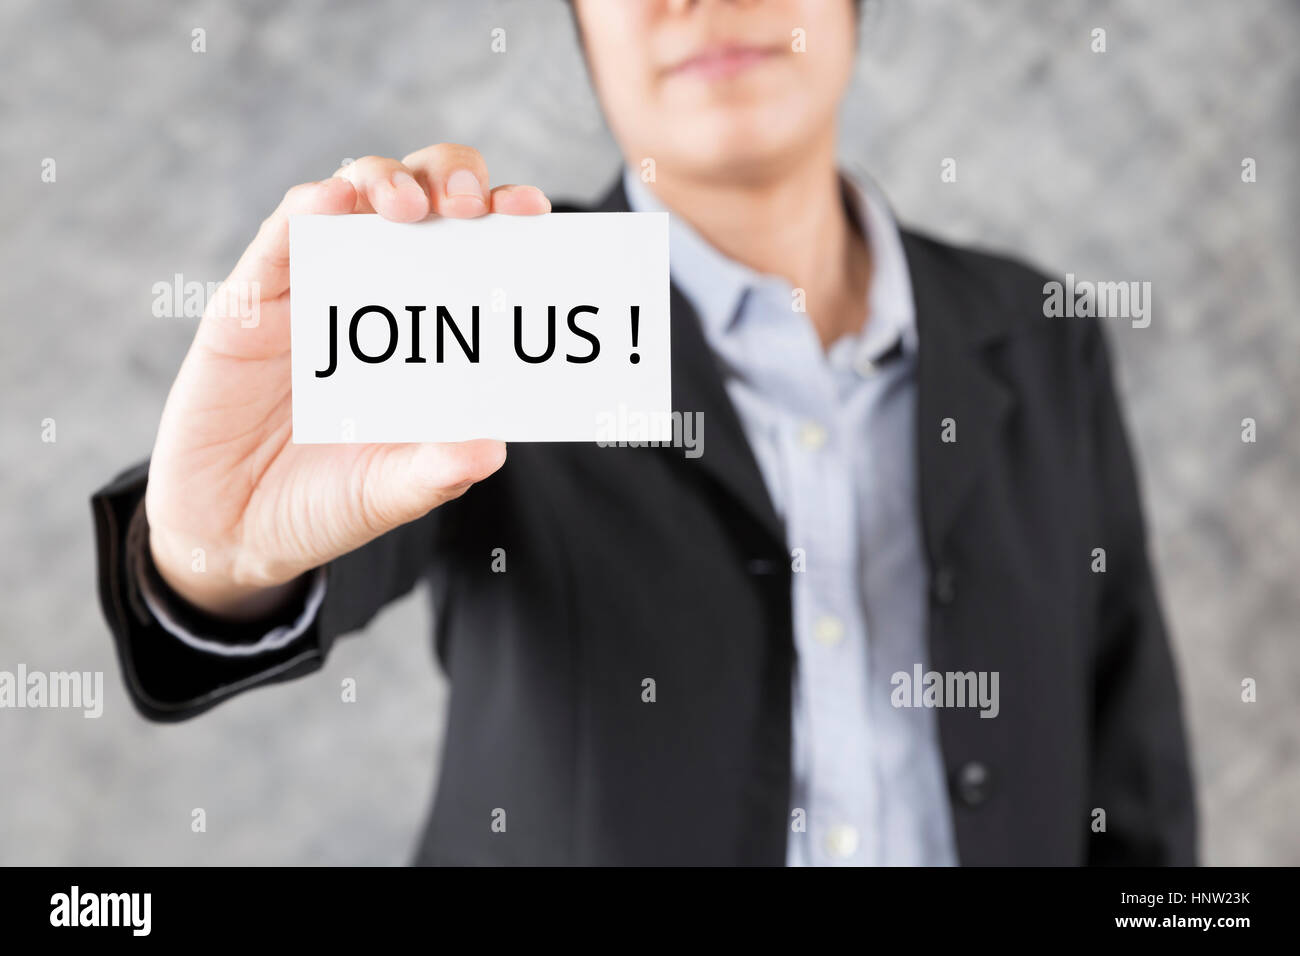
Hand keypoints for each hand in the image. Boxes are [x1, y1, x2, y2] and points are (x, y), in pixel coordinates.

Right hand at [145, 145, 549, 617]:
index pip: (474, 249)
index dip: (505, 219)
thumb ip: (436, 471)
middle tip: (471, 207)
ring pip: (353, 195)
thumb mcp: (389, 493)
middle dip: (454, 182)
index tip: (535, 214)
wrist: (230, 532)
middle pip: (424, 197)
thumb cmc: (324, 503)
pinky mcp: (250, 303)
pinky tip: (332, 201)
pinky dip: (307, 209)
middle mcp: (375, 295)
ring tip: (409, 206)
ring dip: (387, 183)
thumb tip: (494, 448)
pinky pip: (279, 239)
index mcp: (425, 331)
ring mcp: (313, 291)